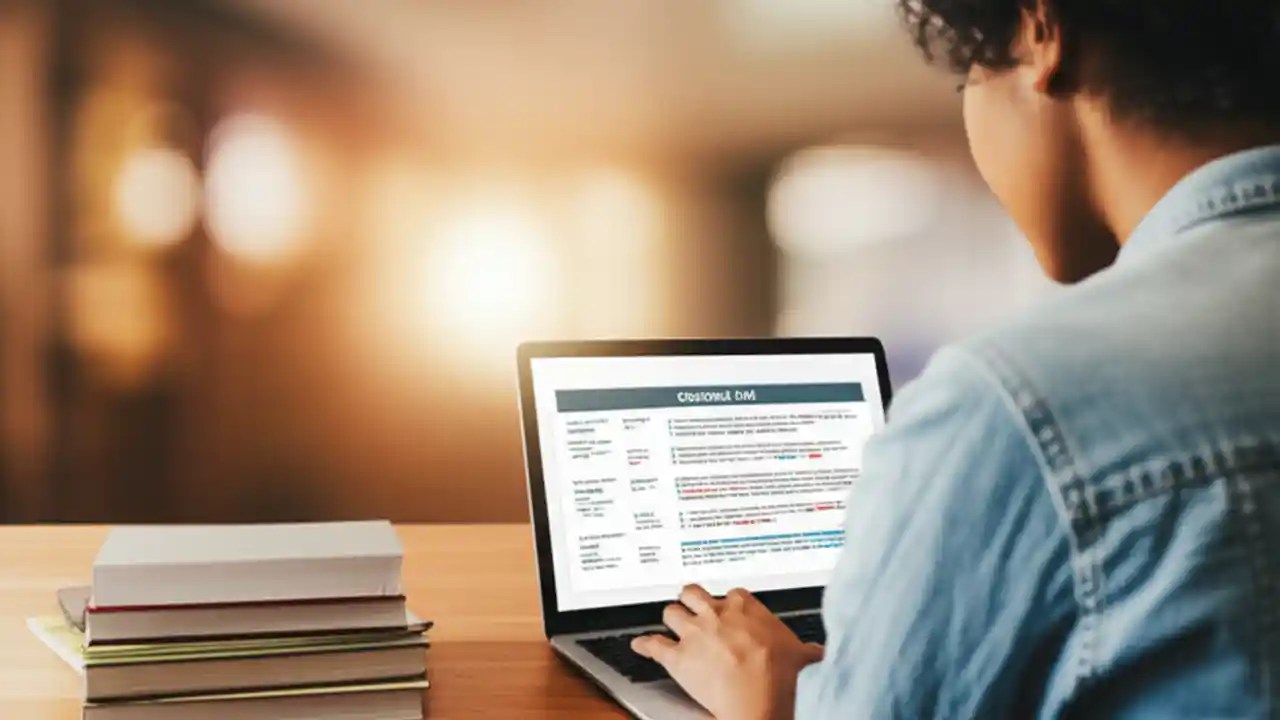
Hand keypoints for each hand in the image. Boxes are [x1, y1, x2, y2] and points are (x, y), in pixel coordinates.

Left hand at [631, 584, 823, 719]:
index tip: (729, 610)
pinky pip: (653, 645)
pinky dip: (644, 645)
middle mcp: (716, 613)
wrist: (762, 698)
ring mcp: (694, 633)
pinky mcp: (678, 657)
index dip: (728, 603)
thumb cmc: (782, 676)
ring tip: (670, 623)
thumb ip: (806, 648)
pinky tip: (639, 644)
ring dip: (670, 619)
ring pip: (670, 612)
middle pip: (693, 593)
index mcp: (745, 606)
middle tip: (692, 606)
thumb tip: (818, 653)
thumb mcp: (803, 654)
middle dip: (691, 599)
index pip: (731, 593)